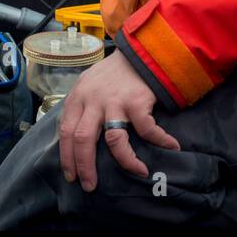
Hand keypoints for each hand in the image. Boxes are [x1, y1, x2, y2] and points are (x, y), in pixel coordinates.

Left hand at [57, 52, 179, 191]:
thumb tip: (75, 138)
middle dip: (84, 167)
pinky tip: (170, 148)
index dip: (67, 156)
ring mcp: (115, 101)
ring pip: (114, 141)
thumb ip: (81, 107)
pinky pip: (147, 130)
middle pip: (82, 139)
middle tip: (89, 186)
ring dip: (124, 162)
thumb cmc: (113, 73)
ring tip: (137, 172)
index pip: (65, 131)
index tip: (71, 175)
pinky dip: (161, 141)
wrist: (139, 51)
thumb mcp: (88, 84)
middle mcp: (93, 100)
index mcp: (78, 97)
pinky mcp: (137, 101)